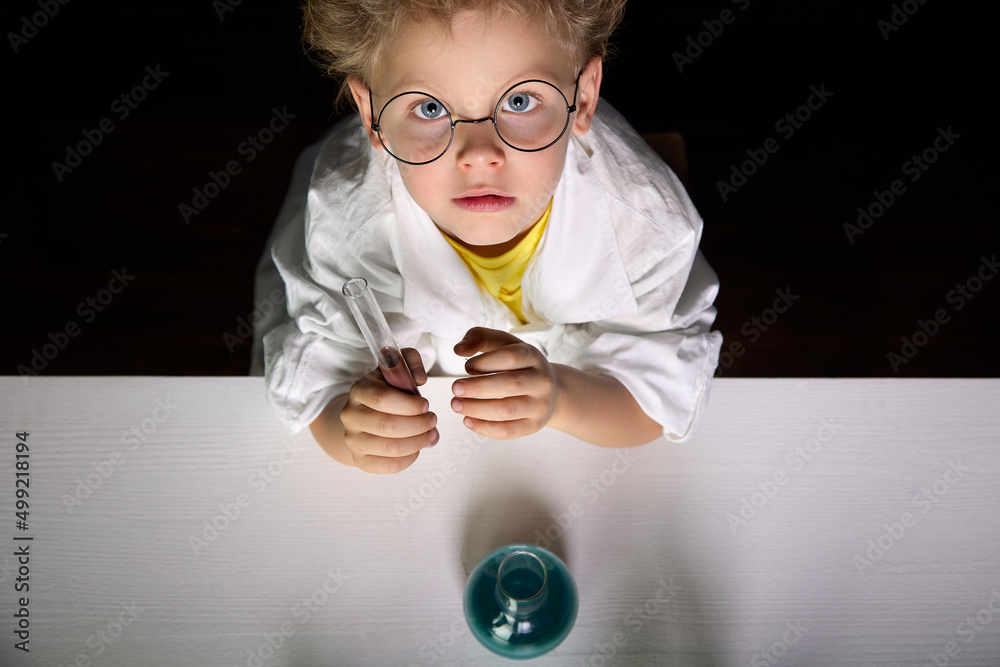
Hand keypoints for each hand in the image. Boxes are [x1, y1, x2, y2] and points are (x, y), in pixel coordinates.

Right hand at [340, 348, 437, 473]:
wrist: (364, 414)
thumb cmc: (387, 391)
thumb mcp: (397, 368)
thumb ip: (410, 362)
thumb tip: (419, 379)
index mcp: (359, 390)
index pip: (383, 399)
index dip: (410, 404)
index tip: (425, 404)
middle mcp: (350, 416)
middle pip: (388, 426)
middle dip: (419, 424)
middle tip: (432, 420)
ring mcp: (353, 440)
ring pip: (391, 448)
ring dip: (418, 441)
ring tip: (430, 433)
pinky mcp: (361, 460)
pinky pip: (389, 466)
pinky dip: (410, 458)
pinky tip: (418, 447)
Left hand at [451, 327, 561, 438]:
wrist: (550, 391)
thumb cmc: (519, 365)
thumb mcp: (504, 345)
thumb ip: (480, 338)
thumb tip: (458, 349)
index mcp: (533, 356)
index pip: (511, 357)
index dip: (485, 362)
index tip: (467, 366)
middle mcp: (542, 381)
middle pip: (511, 385)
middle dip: (478, 388)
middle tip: (455, 388)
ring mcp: (540, 405)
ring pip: (508, 410)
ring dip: (477, 409)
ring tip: (456, 404)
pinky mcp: (534, 425)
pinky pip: (509, 431)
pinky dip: (485, 428)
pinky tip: (467, 420)